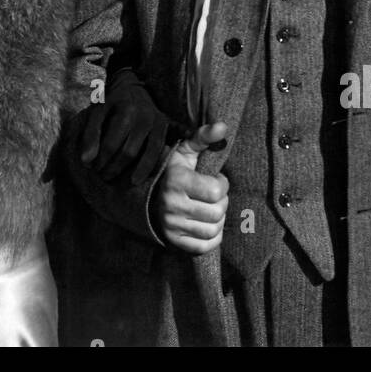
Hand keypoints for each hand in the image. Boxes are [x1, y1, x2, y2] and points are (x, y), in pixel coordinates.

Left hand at [79, 69, 180, 184]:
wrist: (132, 85)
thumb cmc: (111, 101)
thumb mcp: (97, 111)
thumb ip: (90, 135)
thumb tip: (86, 162)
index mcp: (125, 110)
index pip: (111, 144)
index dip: (100, 160)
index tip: (91, 168)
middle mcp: (144, 116)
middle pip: (128, 152)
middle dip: (114, 168)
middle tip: (103, 176)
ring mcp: (157, 121)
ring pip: (147, 154)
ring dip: (134, 172)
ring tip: (122, 182)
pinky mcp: (164, 126)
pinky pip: (158, 151)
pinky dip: (149, 167)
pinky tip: (138, 178)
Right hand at [152, 122, 229, 254]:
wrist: (147, 195)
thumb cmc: (173, 171)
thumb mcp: (186, 151)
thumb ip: (204, 137)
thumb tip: (223, 126)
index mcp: (177, 181)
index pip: (216, 191)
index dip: (222, 184)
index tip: (215, 180)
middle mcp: (172, 205)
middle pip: (217, 212)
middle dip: (222, 202)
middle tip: (214, 196)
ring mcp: (172, 225)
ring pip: (213, 230)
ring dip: (218, 220)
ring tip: (210, 209)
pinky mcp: (174, 241)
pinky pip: (205, 246)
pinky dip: (213, 238)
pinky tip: (207, 224)